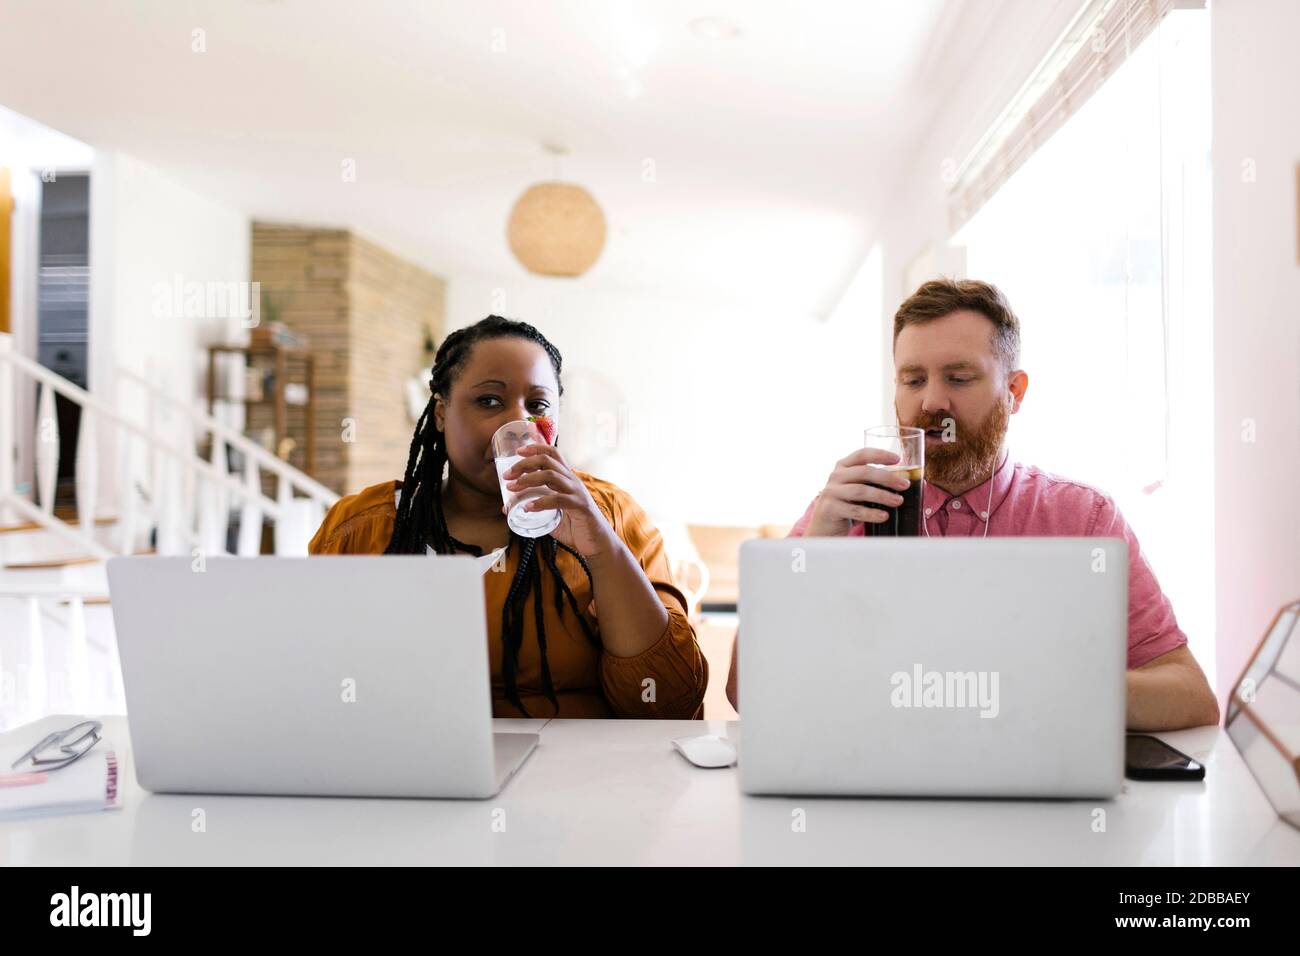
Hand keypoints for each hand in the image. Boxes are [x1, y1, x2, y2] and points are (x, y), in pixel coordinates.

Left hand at [502, 443, 616, 556]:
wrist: (598, 544)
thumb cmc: (576, 528)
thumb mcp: (552, 515)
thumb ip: (535, 509)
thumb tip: (509, 508)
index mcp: (567, 479)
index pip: (552, 453)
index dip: (535, 448)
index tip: (518, 451)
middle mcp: (572, 481)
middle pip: (547, 460)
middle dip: (524, 464)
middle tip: (507, 476)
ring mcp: (577, 492)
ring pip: (550, 475)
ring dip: (528, 479)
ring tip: (512, 489)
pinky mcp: (580, 506)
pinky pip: (558, 499)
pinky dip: (540, 502)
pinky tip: (528, 508)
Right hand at [803, 447, 910, 536]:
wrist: (824, 526)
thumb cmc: (846, 505)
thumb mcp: (856, 489)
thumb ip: (872, 483)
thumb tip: (902, 482)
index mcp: (843, 467)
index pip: (862, 454)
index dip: (880, 455)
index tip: (897, 459)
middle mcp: (835, 476)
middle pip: (864, 471)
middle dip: (887, 477)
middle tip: (904, 485)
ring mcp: (831, 492)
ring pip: (861, 490)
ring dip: (882, 495)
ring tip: (898, 501)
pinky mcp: (830, 509)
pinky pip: (855, 510)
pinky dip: (872, 514)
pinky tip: (884, 516)